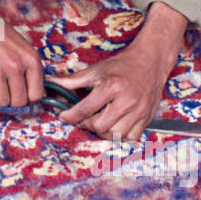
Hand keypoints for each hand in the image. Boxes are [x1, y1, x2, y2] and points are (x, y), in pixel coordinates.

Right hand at [0, 0, 43, 107]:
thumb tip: (36, 96)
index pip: (37, 95)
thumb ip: (29, 70)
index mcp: (31, 59)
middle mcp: (17, 67)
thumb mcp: (22, 47)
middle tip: (5, 88)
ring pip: (2, 102)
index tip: (21, 94)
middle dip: (11, 99)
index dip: (28, 98)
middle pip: (19, 102)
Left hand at [48, 46, 171, 140]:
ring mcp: (139, 110)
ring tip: (99, 121)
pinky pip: (131, 138)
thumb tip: (50, 82)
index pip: (85, 109)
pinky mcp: (148, 118)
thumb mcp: (96, 70)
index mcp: (111, 86)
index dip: (70, 116)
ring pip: (115, 134)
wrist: (150, 61)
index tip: (64, 116)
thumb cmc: (121, 65)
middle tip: (84, 117)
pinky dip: (120, 136)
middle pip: (99, 125)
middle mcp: (127, 100)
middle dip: (87, 124)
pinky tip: (114, 125)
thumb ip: (72, 80)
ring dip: (103, 131)